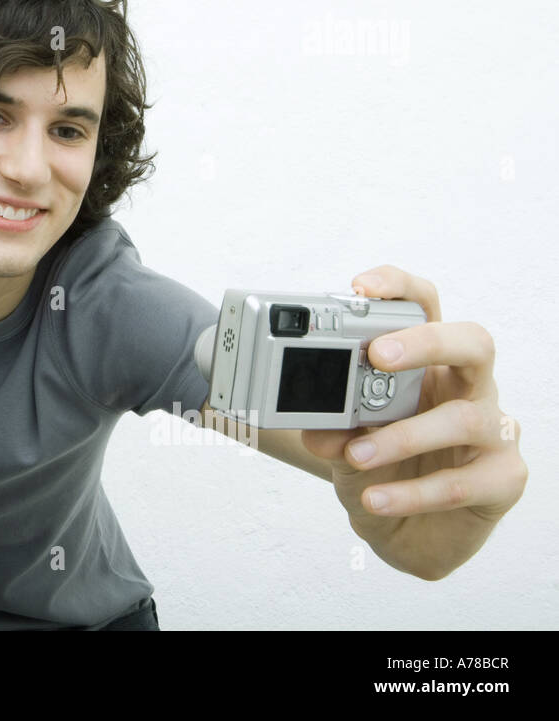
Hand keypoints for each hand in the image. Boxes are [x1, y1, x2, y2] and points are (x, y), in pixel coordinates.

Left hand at [299, 265, 526, 579]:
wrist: (403, 531)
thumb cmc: (379, 467)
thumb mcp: (342, 440)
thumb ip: (329, 426)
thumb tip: (314, 427)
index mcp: (429, 363)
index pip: (426, 307)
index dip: (398, 288)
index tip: (359, 288)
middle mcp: (469, 387)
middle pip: (471, 341)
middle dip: (425, 341)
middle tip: (377, 355)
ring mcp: (494, 430)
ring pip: (465, 417)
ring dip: (403, 436)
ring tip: (355, 454)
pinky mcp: (503, 478)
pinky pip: (464, 482)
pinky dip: (413, 491)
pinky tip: (376, 498)